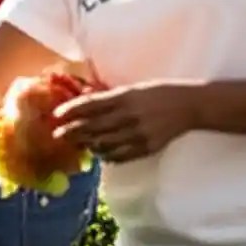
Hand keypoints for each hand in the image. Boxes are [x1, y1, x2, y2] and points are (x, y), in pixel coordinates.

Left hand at [52, 82, 201, 162]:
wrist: (189, 106)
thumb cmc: (157, 93)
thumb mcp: (132, 89)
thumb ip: (109, 97)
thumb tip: (83, 99)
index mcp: (125, 97)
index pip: (90, 105)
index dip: (71, 111)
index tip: (56, 115)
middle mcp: (129, 116)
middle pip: (93, 126)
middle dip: (72, 131)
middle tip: (58, 135)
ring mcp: (139, 134)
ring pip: (104, 144)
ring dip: (87, 145)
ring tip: (78, 144)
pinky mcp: (147, 148)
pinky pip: (120, 155)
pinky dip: (106, 155)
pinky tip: (99, 152)